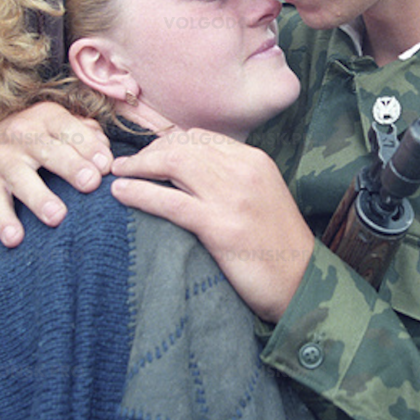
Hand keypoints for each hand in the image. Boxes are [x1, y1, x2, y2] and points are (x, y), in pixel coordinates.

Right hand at [0, 102, 111, 245]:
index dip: (89, 146)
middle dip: (71, 167)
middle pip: (48, 151)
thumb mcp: (59, 125)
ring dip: (39, 198)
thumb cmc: (37, 136)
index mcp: (46, 117)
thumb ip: (87, 135)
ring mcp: (2, 160)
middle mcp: (21, 136)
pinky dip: (4, 222)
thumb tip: (108, 158)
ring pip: (20, 178)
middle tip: (90, 183)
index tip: (106, 167)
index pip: (69, 129)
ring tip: (57, 216)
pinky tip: (15, 238)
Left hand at [110, 128, 313, 321]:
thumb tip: (189, 170)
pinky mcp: (219, 226)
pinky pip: (169, 201)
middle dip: (148, 153)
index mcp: (255, 160)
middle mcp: (244, 170)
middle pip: (182, 147)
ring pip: (172, 166)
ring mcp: (232, 197)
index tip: (149, 155)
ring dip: (138, 168)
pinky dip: (139, 193)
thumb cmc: (277, 244)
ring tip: (118, 175)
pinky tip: (121, 193)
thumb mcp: (262, 195)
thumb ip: (233, 177)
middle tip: (127, 166)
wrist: (301, 282)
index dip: (167, 143)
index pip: (200, 137)